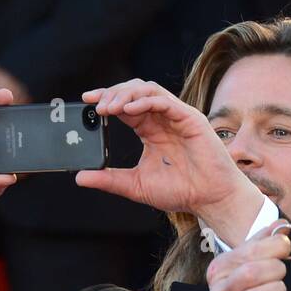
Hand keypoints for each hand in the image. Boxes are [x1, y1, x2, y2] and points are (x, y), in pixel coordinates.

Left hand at [76, 79, 262, 240]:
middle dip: (112, 94)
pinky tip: (128, 111)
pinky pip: (165, 101)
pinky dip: (145, 102)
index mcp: (151, 130)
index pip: (125, 106)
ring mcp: (177, 117)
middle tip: (95, 106)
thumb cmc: (182, 192)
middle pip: (134, 92)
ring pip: (148, 91)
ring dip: (125, 95)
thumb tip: (80, 177)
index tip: (86, 102)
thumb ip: (109, 179)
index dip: (105, 99)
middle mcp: (163, 119)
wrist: (211, 200)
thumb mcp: (136, 186)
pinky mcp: (190, 119)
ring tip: (109, 108)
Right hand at [207, 222, 290, 290]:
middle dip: (275, 269)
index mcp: (218, 272)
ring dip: (278, 290)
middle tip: (281, 273)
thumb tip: (280, 225)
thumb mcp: (250, 267)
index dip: (273, 245)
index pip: (246, 251)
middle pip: (251, 272)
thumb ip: (263, 244)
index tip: (285, 246)